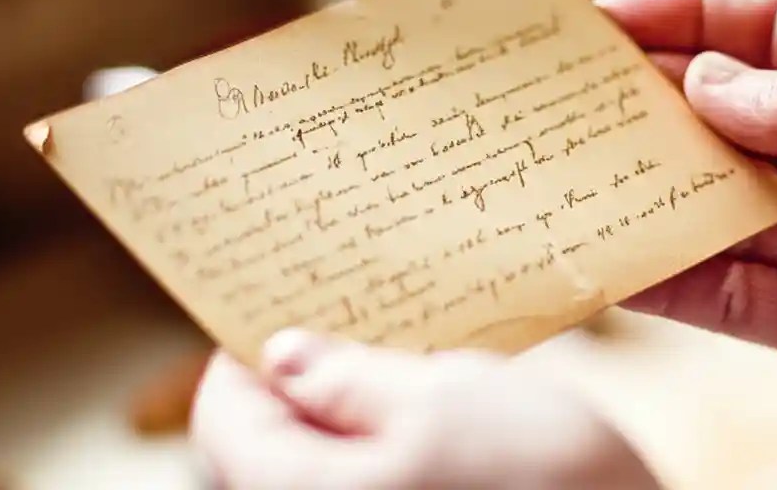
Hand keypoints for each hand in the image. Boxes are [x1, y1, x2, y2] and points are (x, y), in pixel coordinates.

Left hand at [191, 330, 658, 488]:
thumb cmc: (551, 477)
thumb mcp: (446, 399)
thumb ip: (350, 378)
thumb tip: (282, 355)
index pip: (224, 421)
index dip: (240, 356)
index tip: (272, 305)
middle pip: (267, 443)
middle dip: (298, 376)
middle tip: (345, 319)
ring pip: (320, 458)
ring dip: (343, 402)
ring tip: (396, 356)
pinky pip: (365, 474)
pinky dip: (376, 433)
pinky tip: (423, 400)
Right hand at [596, 0, 776, 476]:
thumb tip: (699, 82)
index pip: (763, 32)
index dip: (684, 20)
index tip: (604, 16)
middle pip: (726, 120)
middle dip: (651, 105)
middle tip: (568, 96)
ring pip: (716, 208)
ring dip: (645, 190)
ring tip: (567, 170)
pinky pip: (725, 293)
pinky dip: (667, 276)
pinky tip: (608, 256)